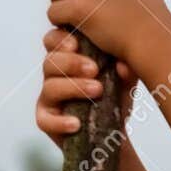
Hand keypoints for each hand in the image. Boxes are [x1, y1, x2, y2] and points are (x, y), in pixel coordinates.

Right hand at [35, 28, 135, 145]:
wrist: (112, 131)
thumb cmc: (115, 97)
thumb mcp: (124, 81)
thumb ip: (126, 71)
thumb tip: (124, 66)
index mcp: (67, 57)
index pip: (54, 40)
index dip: (60, 38)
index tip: (77, 43)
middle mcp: (54, 75)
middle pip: (50, 61)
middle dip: (71, 63)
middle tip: (94, 69)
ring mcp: (48, 98)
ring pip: (50, 87)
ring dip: (73, 87)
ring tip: (97, 90)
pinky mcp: (47, 121)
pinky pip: (44, 120)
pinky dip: (60, 122)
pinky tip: (76, 124)